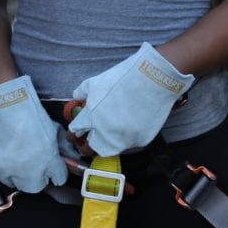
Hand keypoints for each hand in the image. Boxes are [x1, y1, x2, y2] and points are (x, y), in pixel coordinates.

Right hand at [0, 75, 68, 192]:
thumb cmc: (30, 113)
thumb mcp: (54, 129)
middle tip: (37, 166)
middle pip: (37, 187)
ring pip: (20, 185)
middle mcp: (31, 170)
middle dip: (39, 179)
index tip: (54, 169)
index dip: (57, 173)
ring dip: (22, 177)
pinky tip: (9, 158)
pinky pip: (4, 178)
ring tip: (21, 161)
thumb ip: (64, 146)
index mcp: (49, 159)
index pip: (59, 179)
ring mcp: (12, 171)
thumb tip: (71, 156)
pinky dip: (7, 172)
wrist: (6, 106)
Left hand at [69, 43, 193, 155]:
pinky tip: (128, 125)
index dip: (74, 132)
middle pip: (88, 149)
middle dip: (85, 146)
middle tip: (87, 141)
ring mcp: (123, 139)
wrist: (154, 79)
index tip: (75, 133)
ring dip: (105, 143)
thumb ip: (83, 92)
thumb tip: (78, 99)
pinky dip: (125, 137)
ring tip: (109, 132)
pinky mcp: (139, 141)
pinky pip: (128, 143)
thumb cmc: (124, 78)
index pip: (75, 132)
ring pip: (108, 149)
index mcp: (91, 117)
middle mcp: (104, 133)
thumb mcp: (97, 81)